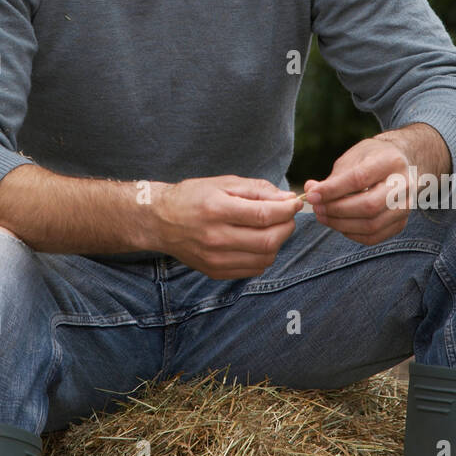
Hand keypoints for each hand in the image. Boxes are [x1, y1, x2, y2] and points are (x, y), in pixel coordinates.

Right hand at [151, 176, 302, 279]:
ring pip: (264, 258)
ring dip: (277, 243)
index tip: (294, 203)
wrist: (160, 220)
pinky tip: (256, 242)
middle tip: (286, 217)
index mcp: (217, 210)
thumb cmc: (193, 196)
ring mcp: (215, 258)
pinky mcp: (215, 271)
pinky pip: (252, 269)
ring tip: (271, 228)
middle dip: (287, 227)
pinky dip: (263, 256)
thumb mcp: (223, 183)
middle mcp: (215, 237)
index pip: (264, 215)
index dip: (286, 210)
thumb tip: (287, 199)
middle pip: (268, 241)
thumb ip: (257, 190)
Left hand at [303, 135, 417, 245]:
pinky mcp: (400, 223)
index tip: (312, 195)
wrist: (401, 163)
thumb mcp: (353, 158)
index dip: (332, 190)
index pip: (359, 179)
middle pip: (368, 206)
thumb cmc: (371, 158)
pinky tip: (338, 224)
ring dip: (341, 224)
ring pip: (371, 225)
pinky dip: (352, 234)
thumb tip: (310, 191)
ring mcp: (405, 207)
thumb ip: (333, 177)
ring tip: (323, 216)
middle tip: (316, 208)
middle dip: (337, 210)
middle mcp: (404, 185)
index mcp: (391, 161)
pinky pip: (374, 237)